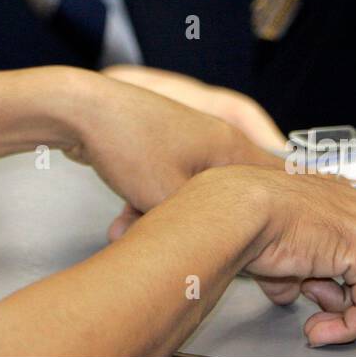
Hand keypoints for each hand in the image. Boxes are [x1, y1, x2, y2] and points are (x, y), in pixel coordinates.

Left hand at [56, 68, 282, 220]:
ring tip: (132, 222)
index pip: (274, 185)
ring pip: (192, 193)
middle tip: (187, 240)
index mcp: (231, 146)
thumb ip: (208, 222)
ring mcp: (188, 140)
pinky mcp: (161, 146)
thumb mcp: (172, 196)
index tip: (263, 246)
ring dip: (165, 214)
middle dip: (204, 224)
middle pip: (228, 195)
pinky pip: (168, 184)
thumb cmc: (131, 146)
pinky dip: (149, 201)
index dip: (271, 218)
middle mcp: (216, 139)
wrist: (81, 111)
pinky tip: (122, 217)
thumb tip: (226, 242)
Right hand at [215, 166, 355, 345]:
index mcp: (342, 198)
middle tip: (331, 324)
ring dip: (350, 321)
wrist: (240, 211)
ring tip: (317, 326)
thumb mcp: (281, 250)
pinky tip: (322, 328)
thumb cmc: (248, 218)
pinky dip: (347, 326)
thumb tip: (297, 292)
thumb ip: (299, 271)